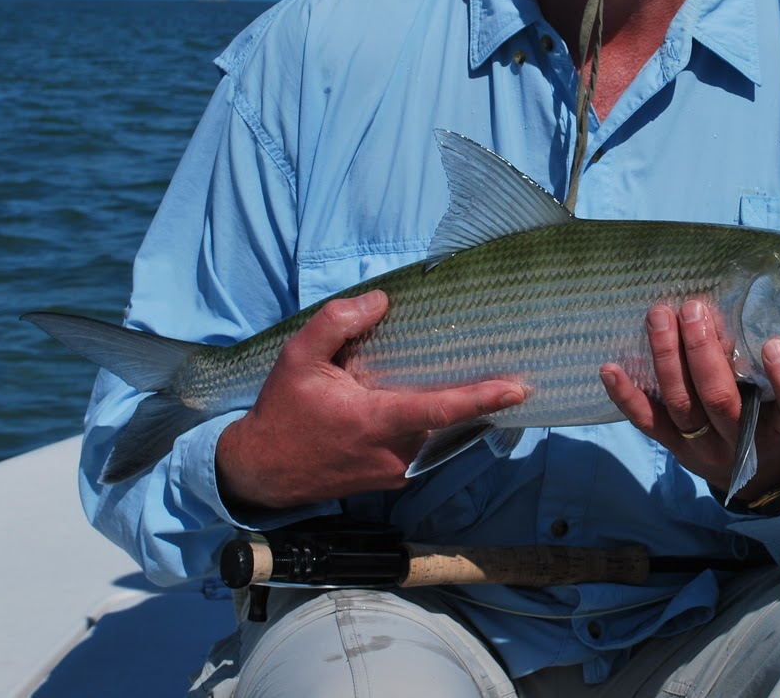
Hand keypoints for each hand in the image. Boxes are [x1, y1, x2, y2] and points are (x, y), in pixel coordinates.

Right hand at [216, 290, 526, 511]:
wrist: (261, 471)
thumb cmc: (282, 413)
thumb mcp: (298, 358)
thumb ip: (336, 324)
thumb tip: (379, 301)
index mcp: (375, 422)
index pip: (440, 410)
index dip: (481, 398)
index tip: (518, 388)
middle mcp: (394, 453)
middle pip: (448, 421)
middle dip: (473, 395)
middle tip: (501, 368)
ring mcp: (395, 472)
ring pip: (437, 435)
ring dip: (448, 409)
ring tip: (465, 379)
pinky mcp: (391, 479)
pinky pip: (424, 446)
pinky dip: (429, 424)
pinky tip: (425, 401)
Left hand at [600, 300, 779, 503]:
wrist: (755, 476)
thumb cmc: (774, 419)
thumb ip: (777, 369)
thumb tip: (751, 307)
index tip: (775, 345)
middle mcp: (741, 441)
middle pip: (720, 399)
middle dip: (703, 351)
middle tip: (694, 309)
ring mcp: (703, 447)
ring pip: (682, 404)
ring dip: (667, 357)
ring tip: (660, 316)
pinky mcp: (674, 448)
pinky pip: (648, 422)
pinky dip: (627, 396)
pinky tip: (610, 369)